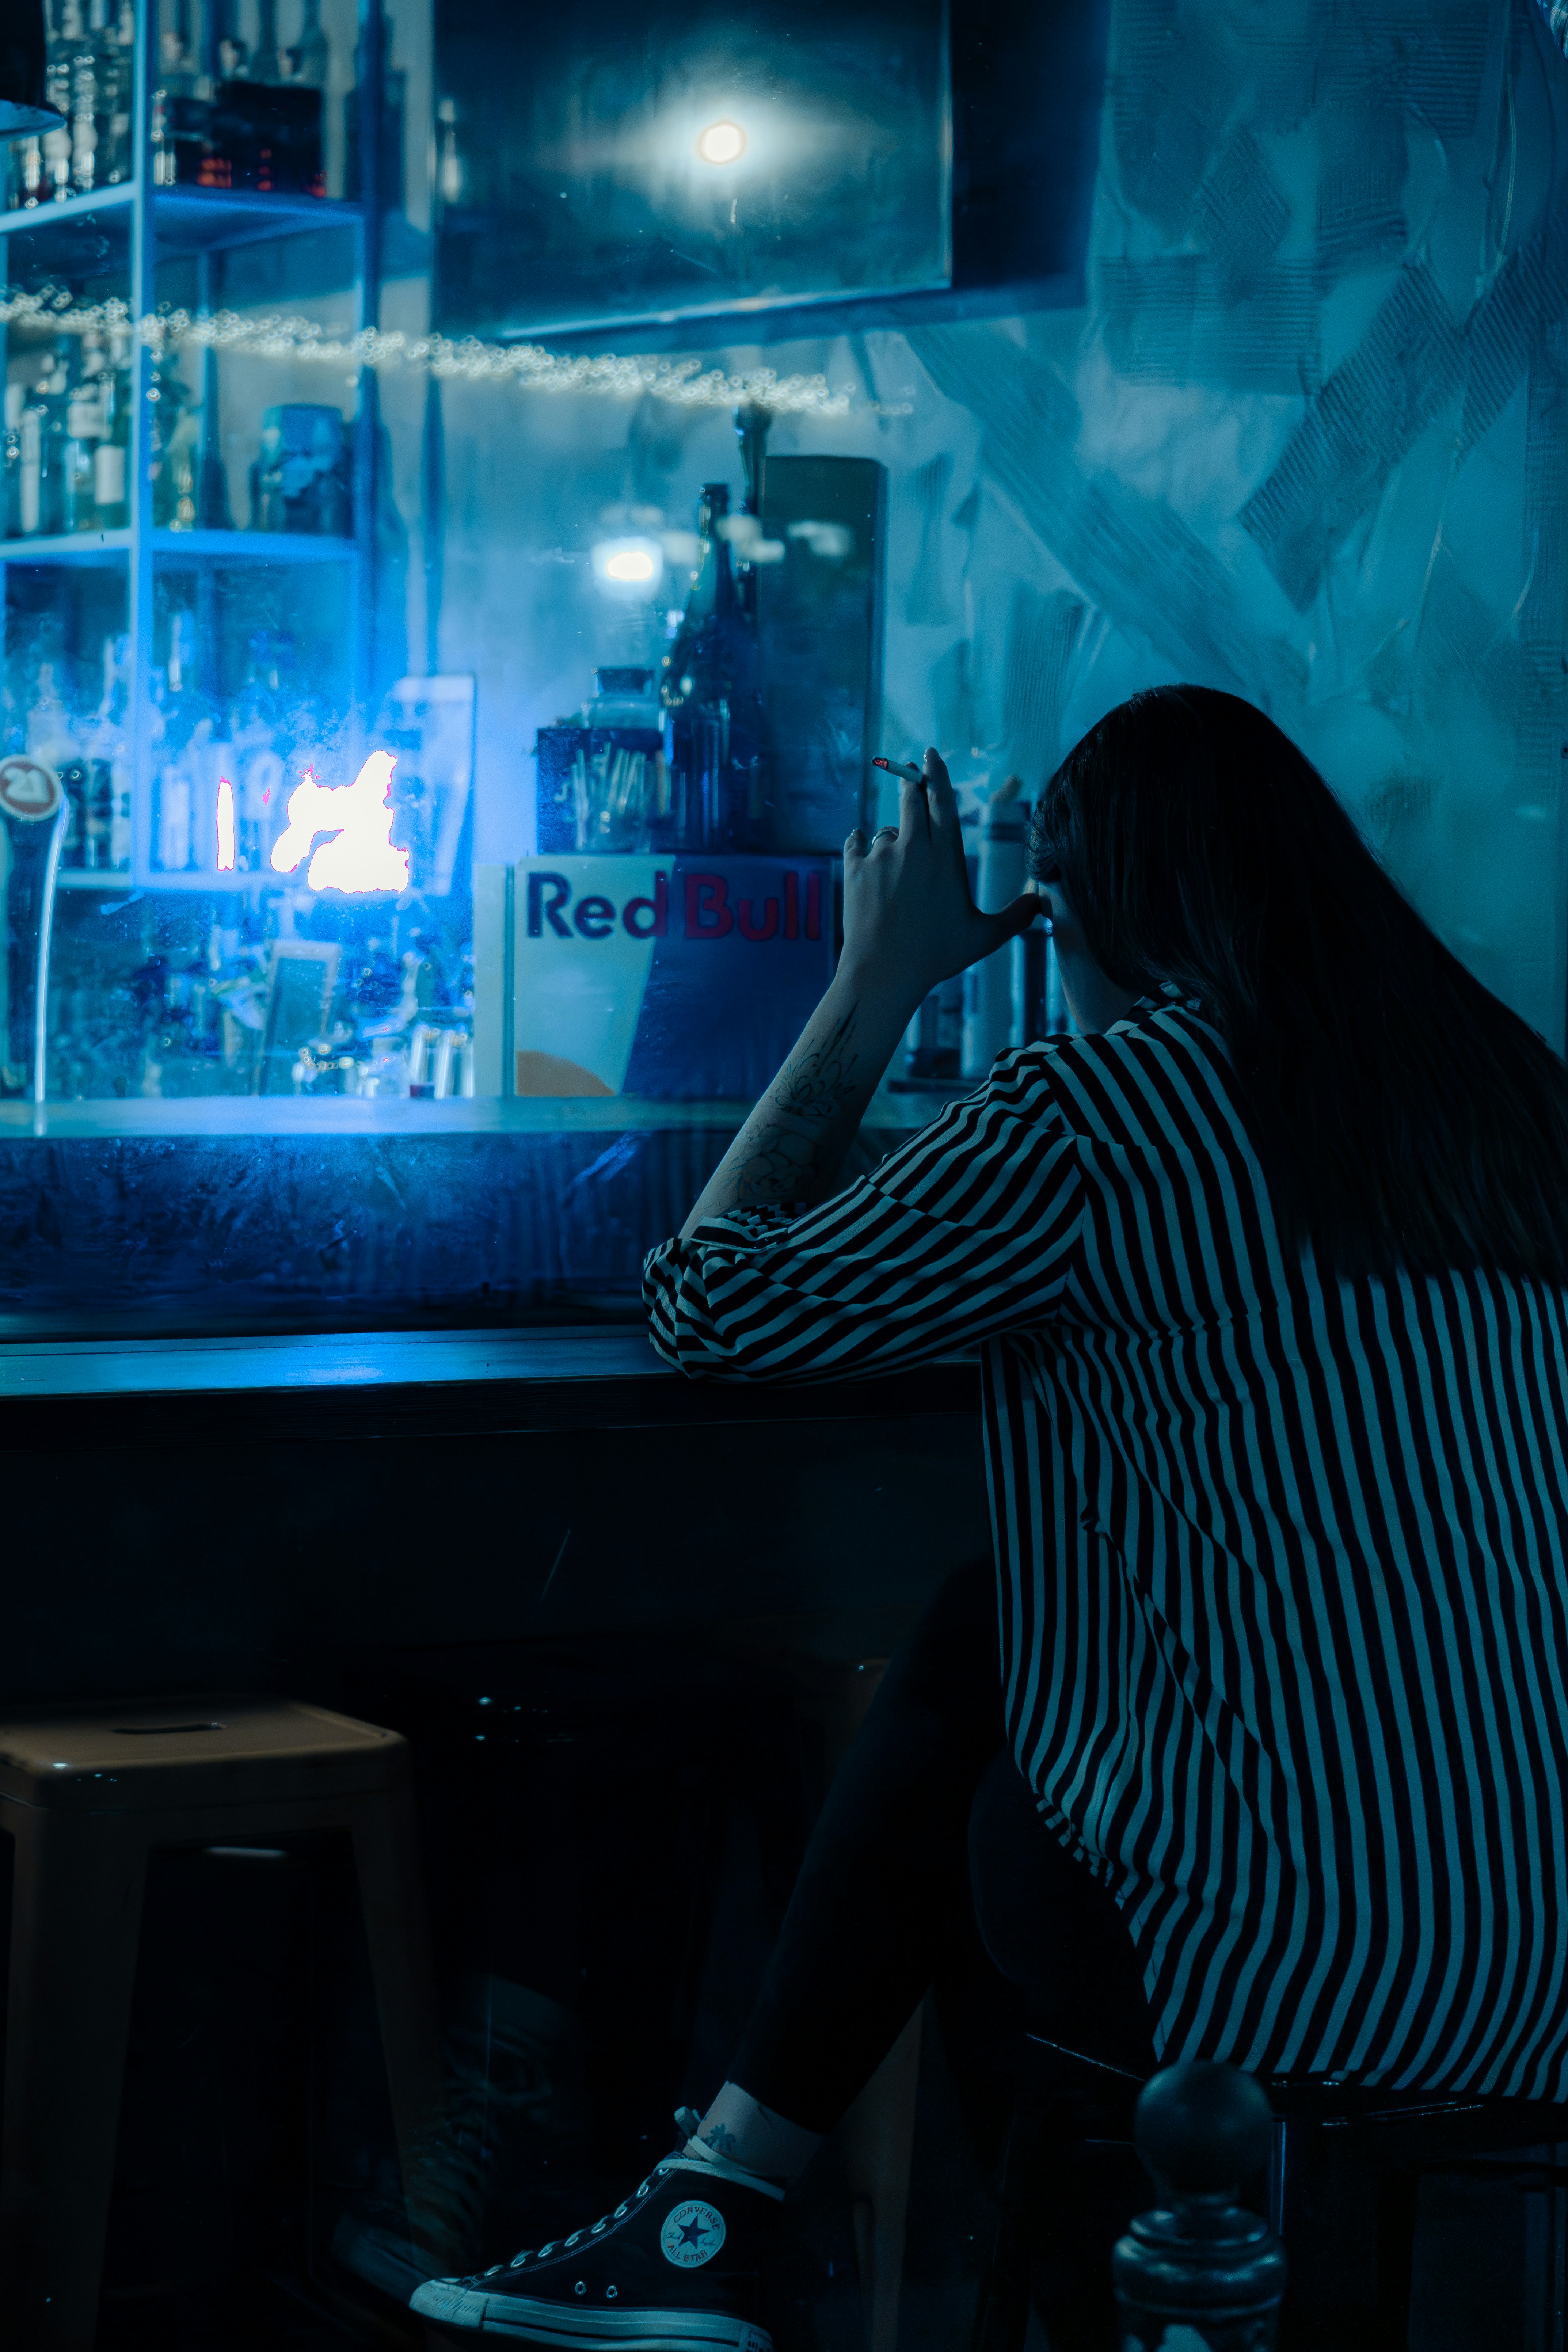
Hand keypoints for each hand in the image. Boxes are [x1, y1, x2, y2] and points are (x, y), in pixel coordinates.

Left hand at [842, 748, 1038, 1010]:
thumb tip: (1042, 904)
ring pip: (885, 831)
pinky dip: (860, 845)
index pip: (942, 801)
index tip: (929, 755)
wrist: (884, 975)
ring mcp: (881, 857)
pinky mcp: (854, 869)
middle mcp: (913, 849)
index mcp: (946, 858)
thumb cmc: (935, 957)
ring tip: (895, 868)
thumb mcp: (982, 939)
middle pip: (910, 800)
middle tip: (908, 772)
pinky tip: (863, 853)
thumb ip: (1014, 918)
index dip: (936, 774)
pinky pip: (856, 843)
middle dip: (910, 784)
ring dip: (891, 838)